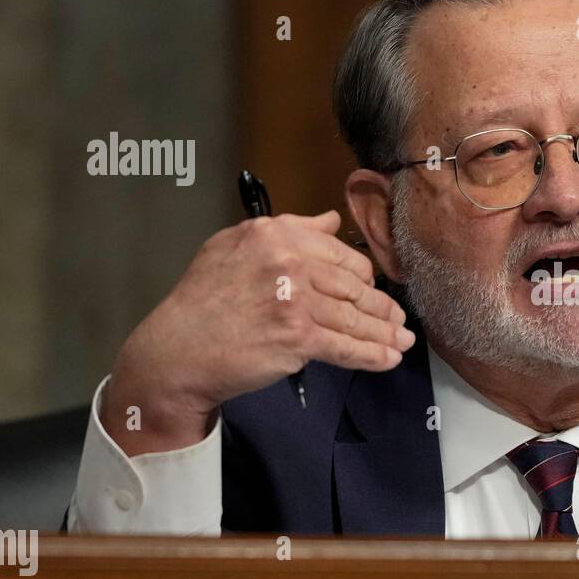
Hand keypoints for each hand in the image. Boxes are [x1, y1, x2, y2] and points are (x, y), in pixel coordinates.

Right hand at [102, 210, 412, 455]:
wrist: (177, 350)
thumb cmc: (202, 301)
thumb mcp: (235, 247)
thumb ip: (289, 229)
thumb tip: (332, 220)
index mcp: (275, 234)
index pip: (340, 253)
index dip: (362, 276)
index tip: (371, 289)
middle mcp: (288, 261)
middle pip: (354, 285)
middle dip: (381, 307)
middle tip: (398, 320)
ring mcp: (295, 300)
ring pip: (355, 317)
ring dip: (385, 332)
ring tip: (401, 341)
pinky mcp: (298, 338)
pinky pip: (347, 347)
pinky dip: (373, 355)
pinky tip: (388, 358)